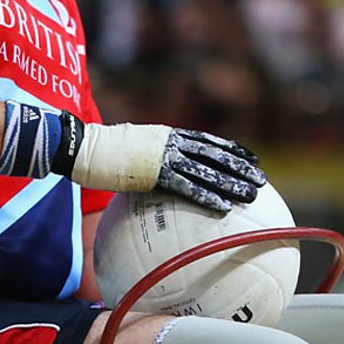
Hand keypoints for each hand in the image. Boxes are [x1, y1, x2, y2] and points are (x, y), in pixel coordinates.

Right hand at [49, 114, 265, 210]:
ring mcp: (164, 156)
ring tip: (253, 195)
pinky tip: (223, 208)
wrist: (81, 146)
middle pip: (214, 154)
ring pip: (206, 170)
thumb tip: (150, 176)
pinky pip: (186, 187)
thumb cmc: (98, 153)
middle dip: (240, 167)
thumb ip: (146, 161)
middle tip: (261, 179)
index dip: (229, 150)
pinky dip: (206, 196)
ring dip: (231, 183)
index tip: (249, 157)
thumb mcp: (127, 152)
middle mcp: (171, 142)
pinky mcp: (154, 172)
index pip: (206, 141)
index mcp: (167, 135)